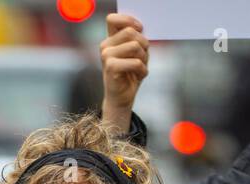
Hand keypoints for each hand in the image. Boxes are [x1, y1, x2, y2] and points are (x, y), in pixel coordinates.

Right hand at [101, 13, 148, 130]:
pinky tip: (139, 76)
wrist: (122, 98)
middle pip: (131, 32)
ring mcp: (106, 56)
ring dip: (144, 58)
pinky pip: (135, 62)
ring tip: (140, 67)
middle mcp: (105, 45)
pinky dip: (142, 70)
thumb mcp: (136, 53)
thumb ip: (136, 39)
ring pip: (135, 46)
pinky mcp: (110, 67)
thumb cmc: (130, 74)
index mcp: (110, 39)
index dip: (129, 21)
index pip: (114, 19)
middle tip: (143, 57)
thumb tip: (139, 29)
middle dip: (143, 44)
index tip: (140, 30)